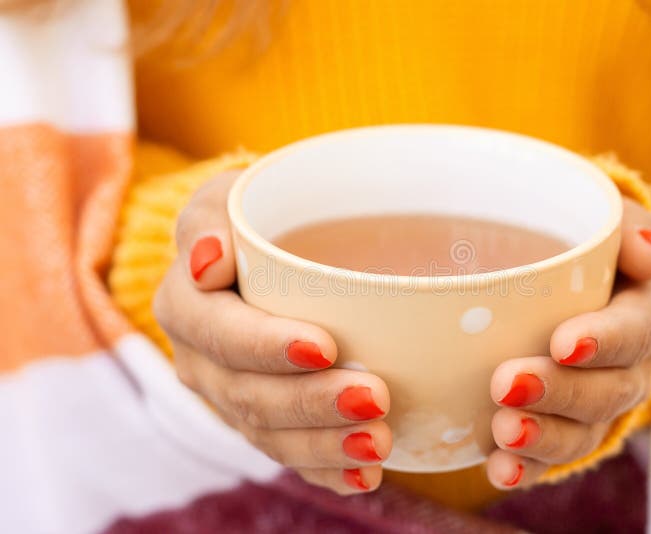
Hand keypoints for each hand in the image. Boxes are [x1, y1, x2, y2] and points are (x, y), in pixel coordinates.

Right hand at [154, 172, 390, 494]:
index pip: (217, 333)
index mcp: (186, 305)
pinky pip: (290, 456)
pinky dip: (326, 471)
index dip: (265, 345)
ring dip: (324, 445)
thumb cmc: (253, 218)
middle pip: (248, 394)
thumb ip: (210, 217)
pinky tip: (363, 477)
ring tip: (378, 444)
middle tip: (375, 400)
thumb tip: (208, 259)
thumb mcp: (229, 197)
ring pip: (270, 435)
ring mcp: (232, 397)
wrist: (264, 252)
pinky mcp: (264, 422)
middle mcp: (202, 360)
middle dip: (310, 403)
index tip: (326, 345)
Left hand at [485, 198, 650, 488]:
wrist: (535, 285)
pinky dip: (525, 468)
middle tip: (507, 383)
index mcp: (641, 313)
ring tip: (503, 430)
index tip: (563, 343)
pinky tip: (500, 467)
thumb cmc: (569, 247)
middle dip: (561, 393)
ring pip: (581, 433)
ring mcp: (591, 406)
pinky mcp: (556, 430)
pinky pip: (549, 460)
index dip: (605, 340)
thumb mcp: (596, 222)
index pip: (638, 329)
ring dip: (543, 436)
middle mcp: (625, 367)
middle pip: (608, 391)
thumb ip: (626, 227)